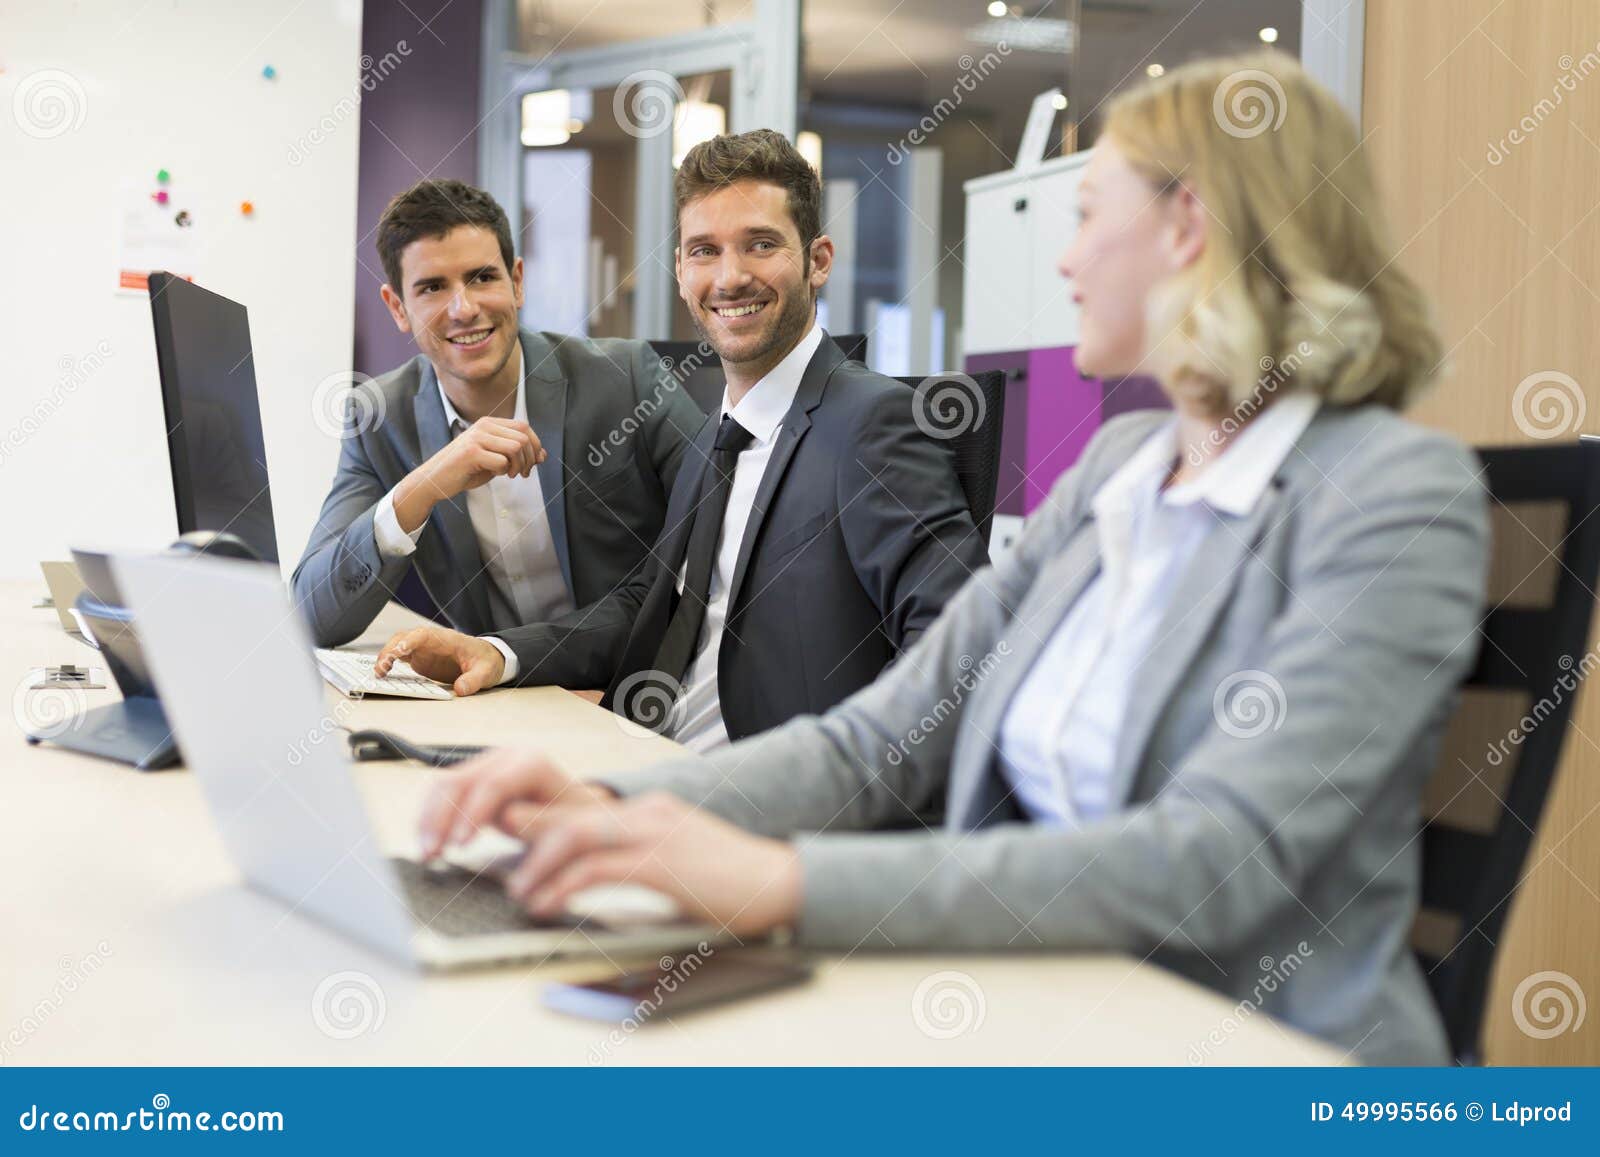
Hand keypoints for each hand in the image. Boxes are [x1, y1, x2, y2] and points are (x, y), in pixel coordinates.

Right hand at [374, 625, 503, 695]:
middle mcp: (430, 642)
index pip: (423, 635)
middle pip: (404, 639)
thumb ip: (474, 680)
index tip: (399, 651)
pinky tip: (382, 675)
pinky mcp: (419, 660)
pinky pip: (399, 658)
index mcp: (446, 639)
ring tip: (378, 674)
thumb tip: (461, 689)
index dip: (409, 641)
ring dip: (386, 657)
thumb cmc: (486, 660)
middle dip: (390, 650)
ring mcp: (423, 650)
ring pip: (398, 647)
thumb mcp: (486, 671)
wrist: (487, 659)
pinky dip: (389, 664)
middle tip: (381, 668)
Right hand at [393, 416, 546, 531]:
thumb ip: (517, 455)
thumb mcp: (496, 460)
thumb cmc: (466, 470)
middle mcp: (483, 426)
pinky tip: (495, 474)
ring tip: (509, 474)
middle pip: (523, 437)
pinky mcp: (471, 453)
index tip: (532, 463)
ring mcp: (476, 437)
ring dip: (518, 465)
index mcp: (489, 423)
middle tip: (522, 473)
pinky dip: (503, 471)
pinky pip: (502, 461)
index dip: (534, 446)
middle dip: (529, 459)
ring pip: (516, 447)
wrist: (434, 480)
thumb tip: (543, 455)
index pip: (524, 427)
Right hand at [418, 748, 616, 858]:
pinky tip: (426, 843)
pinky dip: (429, 819)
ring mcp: (485, 765)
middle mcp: (504, 758)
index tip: (460, 846)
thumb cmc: (572, 819)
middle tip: (432, 854)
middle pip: (460, 780)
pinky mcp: (472, 779)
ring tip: (425, 854)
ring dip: (428, 820)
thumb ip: (538, 820)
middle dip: (440, 819)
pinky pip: (441, 794)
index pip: (494, 784)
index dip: (473, 815)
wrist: (571, 810)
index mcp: (531, 763)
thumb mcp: (564, 823)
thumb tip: (507, 818)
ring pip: (444, 785)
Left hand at [499, 790, 802, 936]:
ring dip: (537, 866)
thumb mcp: (676, 859)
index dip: (540, 819)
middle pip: (569, 812)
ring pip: (574, 836)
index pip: (582, 806)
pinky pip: (594, 869)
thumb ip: (636, 859)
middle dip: (525, 832)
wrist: (779, 882)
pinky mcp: (660, 862)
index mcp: (649, 809)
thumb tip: (594, 876)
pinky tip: (546, 905)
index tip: (508, 834)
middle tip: (494, 855)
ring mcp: (653, 833)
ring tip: (518, 891)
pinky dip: (561, 887)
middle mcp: (646, 812)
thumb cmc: (731, 880)